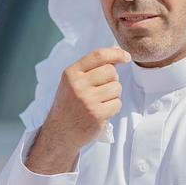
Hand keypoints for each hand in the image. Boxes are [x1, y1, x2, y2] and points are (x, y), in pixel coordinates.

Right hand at [27, 46, 131, 173]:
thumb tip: (117, 52)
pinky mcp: (97, 115)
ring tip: (101, 101)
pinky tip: (102, 111)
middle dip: (113, 79)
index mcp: (71, 73)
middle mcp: (78, 85)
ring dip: (114, 94)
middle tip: (103, 89)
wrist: (60, 132)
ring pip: (116, 88)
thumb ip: (92, 67)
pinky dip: (113, 107)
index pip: (98, 55)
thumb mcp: (72, 81)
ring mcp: (88, 101)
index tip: (126, 57)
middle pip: (111, 71)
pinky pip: (117, 104)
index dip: (116, 53)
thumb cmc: (69, 104)